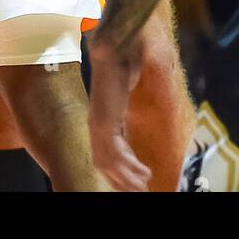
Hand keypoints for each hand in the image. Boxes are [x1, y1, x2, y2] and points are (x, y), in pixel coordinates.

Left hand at [87, 31, 150, 191]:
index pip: (104, 153)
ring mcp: (98, 124)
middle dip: (122, 179)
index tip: (133, 179)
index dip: (118, 169)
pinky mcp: (104, 121)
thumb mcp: (122, 86)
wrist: (113, 48)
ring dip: (127, 177)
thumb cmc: (119, 61)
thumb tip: (131, 90)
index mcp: (99, 118)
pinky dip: (129, 165)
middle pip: (104, 163)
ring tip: (144, 185)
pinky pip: (115, 152)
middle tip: (139, 190)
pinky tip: (144, 170)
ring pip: (109, 162)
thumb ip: (123, 96)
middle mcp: (95, 125)